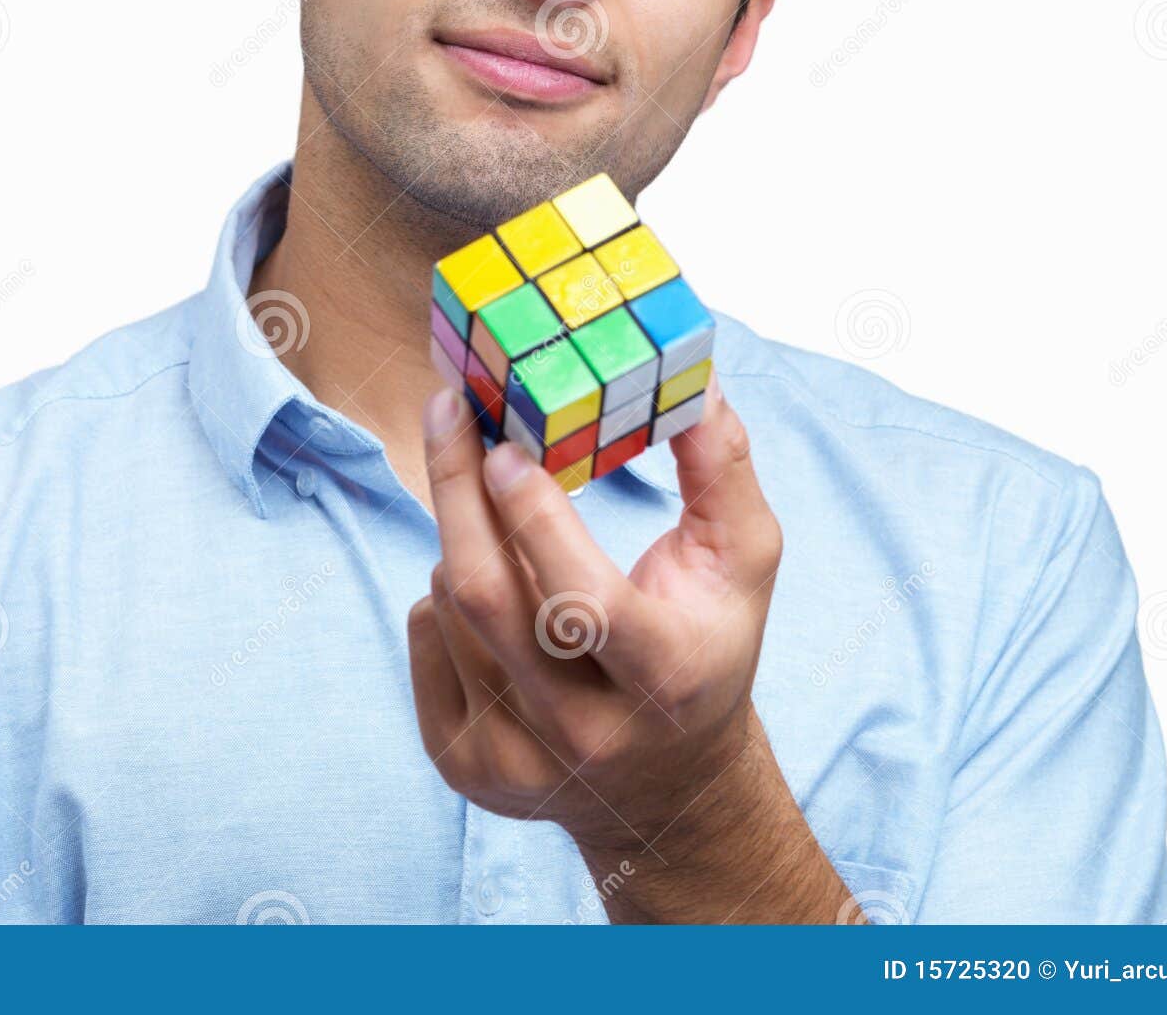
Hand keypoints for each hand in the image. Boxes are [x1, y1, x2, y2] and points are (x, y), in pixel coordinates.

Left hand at [407, 370, 856, 922]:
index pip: (581, 601)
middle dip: (456, 489)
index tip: (503, 447)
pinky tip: (489, 586)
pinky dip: (444, 590)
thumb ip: (721, 466)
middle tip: (447, 410)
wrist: (668, 787)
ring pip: (450, 605)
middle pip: (488, 598)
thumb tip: (693, 379)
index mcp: (663, 678)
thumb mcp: (742, 560)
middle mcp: (586, 732)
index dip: (533, 520)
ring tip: (502, 519)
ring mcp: (515, 760)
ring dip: (465, 538)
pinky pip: (424, 635)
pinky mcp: (464, 764)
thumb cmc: (707, 645)